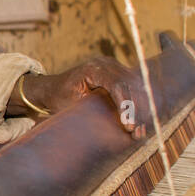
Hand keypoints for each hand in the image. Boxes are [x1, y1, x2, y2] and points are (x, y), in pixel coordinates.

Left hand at [19, 57, 146, 138]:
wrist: (53, 88)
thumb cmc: (59, 99)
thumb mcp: (71, 106)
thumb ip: (90, 111)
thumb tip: (113, 125)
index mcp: (93, 69)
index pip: (117, 85)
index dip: (126, 106)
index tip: (129, 126)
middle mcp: (106, 64)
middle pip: (130, 85)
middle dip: (137, 109)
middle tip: (139, 130)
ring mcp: (114, 66)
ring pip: (136, 86)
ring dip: (141, 108)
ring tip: (141, 129)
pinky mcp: (118, 73)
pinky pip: (134, 87)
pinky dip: (138, 103)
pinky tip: (140, 120)